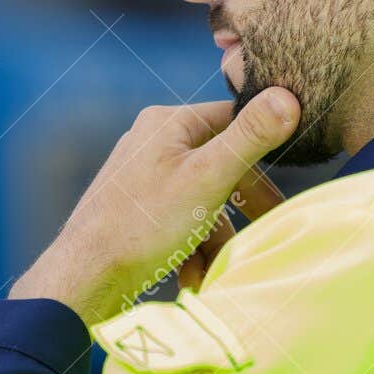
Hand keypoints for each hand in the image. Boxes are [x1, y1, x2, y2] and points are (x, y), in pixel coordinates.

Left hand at [11, 88, 298, 323]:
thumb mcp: (209, 177)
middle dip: (241, 209)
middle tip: (268, 232)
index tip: (286, 177)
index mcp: (167, 122)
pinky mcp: (134, 210)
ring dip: (214, 240)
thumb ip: (250, 137)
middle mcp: (151, 142)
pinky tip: (191, 277)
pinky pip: (177, 222)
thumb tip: (288, 95)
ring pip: (200, 201)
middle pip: (218, 167)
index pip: (233, 120)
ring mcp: (140, 177)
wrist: (86, 276)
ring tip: (216, 272)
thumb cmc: (145, 223)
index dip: (264, 149)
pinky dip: (190, 249)